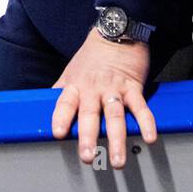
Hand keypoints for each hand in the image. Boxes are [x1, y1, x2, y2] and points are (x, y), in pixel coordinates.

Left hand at [52, 28, 156, 167]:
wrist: (116, 32)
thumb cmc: (92, 56)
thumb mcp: (71, 71)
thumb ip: (60, 91)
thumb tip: (44, 106)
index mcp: (76, 86)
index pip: (65, 104)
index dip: (61, 118)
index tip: (58, 134)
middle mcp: (94, 88)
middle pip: (90, 114)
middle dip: (88, 137)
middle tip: (88, 156)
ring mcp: (115, 88)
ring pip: (115, 116)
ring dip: (116, 139)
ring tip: (118, 160)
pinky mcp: (134, 86)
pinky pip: (141, 107)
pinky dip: (146, 123)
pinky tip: (149, 138)